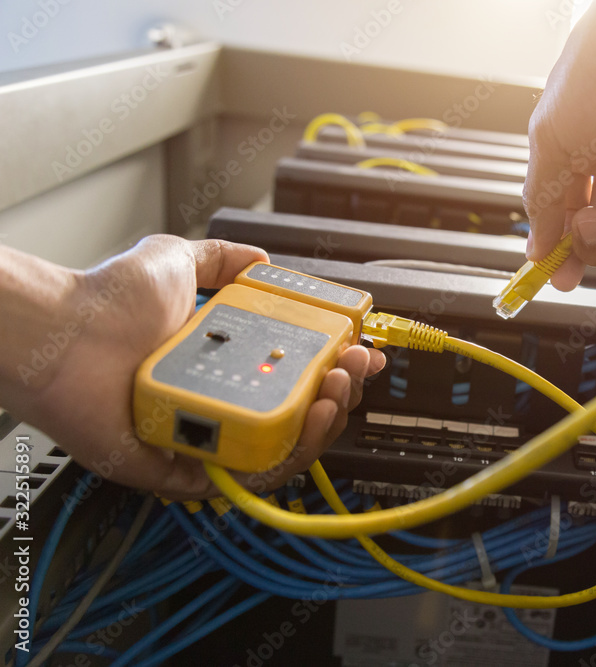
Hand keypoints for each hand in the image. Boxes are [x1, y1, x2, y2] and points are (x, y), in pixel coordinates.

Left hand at [13, 236, 383, 499]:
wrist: (59, 333)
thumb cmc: (103, 303)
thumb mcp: (175, 262)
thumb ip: (220, 258)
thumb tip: (263, 258)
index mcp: (223, 366)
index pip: (293, 377)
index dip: (334, 367)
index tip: (360, 350)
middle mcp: (219, 405)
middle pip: (298, 417)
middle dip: (340, 395)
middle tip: (352, 368)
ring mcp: (205, 438)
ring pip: (282, 453)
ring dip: (322, 426)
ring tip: (335, 392)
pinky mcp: (182, 471)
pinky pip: (243, 480)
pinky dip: (282, 460)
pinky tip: (305, 424)